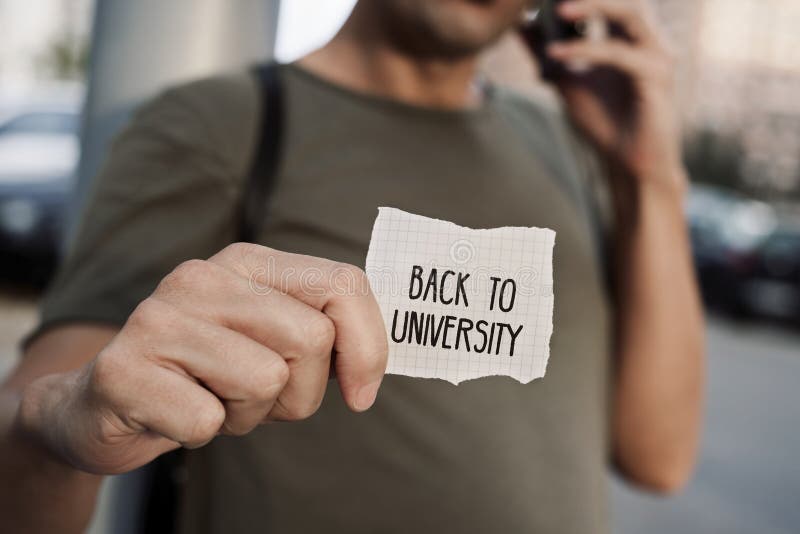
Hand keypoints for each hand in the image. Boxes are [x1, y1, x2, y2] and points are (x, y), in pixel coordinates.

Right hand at [15, 243, 387, 473]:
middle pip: (312, 340)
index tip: (361, 391)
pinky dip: (203, 433)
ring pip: (266, 382)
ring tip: (213, 398)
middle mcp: (202, 278)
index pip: (342, 284)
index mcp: (247, 262)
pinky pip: (209, 422)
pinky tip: (176, 413)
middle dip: (300, 391)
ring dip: (249, 413)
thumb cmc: (206, 373)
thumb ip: (323, 333)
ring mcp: (158, 320)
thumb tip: (369, 370)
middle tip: (257, 395)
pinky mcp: (124, 370)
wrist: (105, 402)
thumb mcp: (271, 342)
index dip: (368, 346)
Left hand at [545, 0, 684, 193]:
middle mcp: (646, 40)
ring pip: (630, 14)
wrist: (626, 163)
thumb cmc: (604, 124)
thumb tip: (521, 25)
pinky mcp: (657, 76)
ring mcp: (656, 55)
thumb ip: (546, 54)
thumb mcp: (565, 82)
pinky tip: (557, 53)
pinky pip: (620, 54)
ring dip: (592, 7)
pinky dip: (587, 50)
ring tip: (557, 10)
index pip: (608, 0)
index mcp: (627, 38)